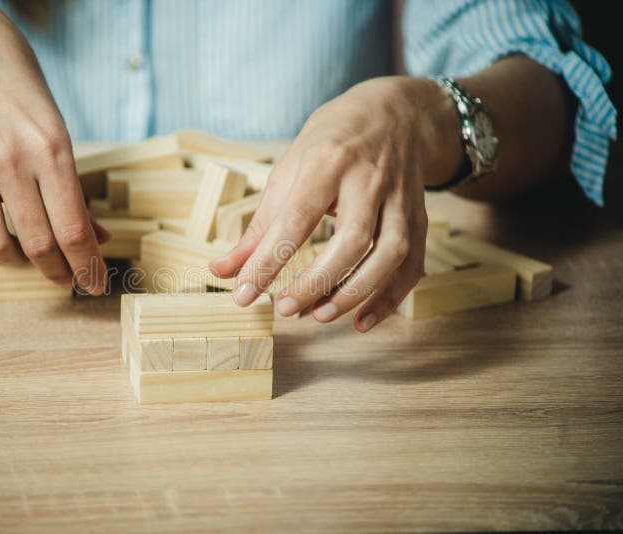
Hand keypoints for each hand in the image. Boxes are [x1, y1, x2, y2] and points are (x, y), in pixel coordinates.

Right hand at [0, 0, 107, 292]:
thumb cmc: (17, 88)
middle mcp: (9, 159)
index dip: (88, 267)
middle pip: (38, 245)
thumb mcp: (56, 130)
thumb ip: (73, 189)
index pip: (74, 229)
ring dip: (17, 259)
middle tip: (64, 280)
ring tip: (27, 254)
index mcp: (51, 149)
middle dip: (57, 273)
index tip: (95, 285)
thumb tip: (98, 238)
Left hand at [210, 76, 461, 331]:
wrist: (395, 114)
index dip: (268, 260)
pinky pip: (412, 264)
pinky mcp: (420, 217)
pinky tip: (361, 321)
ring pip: (389, 253)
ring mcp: (400, 199)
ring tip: (319, 315)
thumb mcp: (289, 170)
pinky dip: (390, 297)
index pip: (296, 219)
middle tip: (284, 309)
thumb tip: (223, 271)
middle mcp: (368, 180)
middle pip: (351, 239)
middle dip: (316, 280)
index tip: (243, 294)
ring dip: (356, 292)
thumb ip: (260, 226)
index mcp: (327, 163)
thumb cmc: (331, 143)